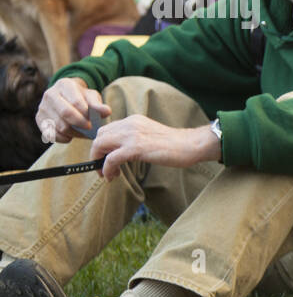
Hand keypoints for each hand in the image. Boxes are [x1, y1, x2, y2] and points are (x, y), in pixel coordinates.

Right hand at [35, 78, 110, 144]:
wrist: (65, 97)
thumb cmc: (82, 97)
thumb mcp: (91, 96)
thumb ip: (98, 104)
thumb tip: (107, 112)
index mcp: (64, 85)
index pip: (76, 102)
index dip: (86, 114)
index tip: (92, 123)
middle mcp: (50, 94)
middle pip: (66, 113)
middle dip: (80, 124)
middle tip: (89, 129)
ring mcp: (42, 107)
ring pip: (59, 125)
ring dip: (74, 132)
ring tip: (83, 133)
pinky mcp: (39, 119)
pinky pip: (51, 134)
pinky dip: (63, 138)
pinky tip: (71, 136)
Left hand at [90, 115, 220, 180]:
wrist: (190, 145)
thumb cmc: (175, 145)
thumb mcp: (149, 135)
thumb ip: (135, 138)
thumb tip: (121, 152)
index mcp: (133, 120)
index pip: (106, 129)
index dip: (102, 145)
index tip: (104, 159)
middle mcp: (129, 124)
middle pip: (99, 136)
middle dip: (96, 153)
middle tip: (102, 168)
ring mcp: (132, 135)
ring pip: (100, 145)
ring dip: (98, 161)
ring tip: (106, 173)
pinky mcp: (135, 148)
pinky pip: (111, 159)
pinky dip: (107, 169)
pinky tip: (112, 176)